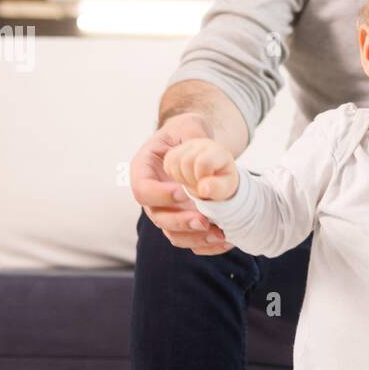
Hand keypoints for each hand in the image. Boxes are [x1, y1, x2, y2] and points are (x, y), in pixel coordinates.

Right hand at [130, 112, 233, 252]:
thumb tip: (200, 159)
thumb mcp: (189, 125)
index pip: (142, 189)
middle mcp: (152, 195)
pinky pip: (191, 240)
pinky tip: (226, 239)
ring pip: (173, 234)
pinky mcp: (183, 222)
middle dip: (180, 222)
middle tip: (203, 220)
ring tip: (219, 234)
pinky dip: (207, 244)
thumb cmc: (188, 133)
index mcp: (144, 170)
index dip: (160, 195)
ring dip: (195, 237)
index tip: (183, 192)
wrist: (197, 148)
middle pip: (157, 217)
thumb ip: (192, 134)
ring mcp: (167, 211)